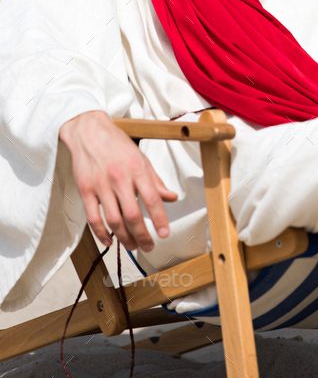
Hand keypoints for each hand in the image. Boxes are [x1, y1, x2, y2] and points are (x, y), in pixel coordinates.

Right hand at [59, 110, 177, 251]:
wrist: (88, 131)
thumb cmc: (117, 144)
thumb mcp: (141, 158)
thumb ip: (156, 180)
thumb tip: (171, 197)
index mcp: (137, 168)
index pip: (152, 199)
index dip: (159, 219)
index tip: (164, 234)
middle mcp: (119, 178)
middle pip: (133, 215)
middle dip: (143, 236)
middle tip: (148, 247)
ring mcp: (101, 185)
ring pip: (114, 220)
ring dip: (124, 238)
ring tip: (133, 246)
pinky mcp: (85, 190)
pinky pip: (94, 218)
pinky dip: (102, 233)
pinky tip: (109, 241)